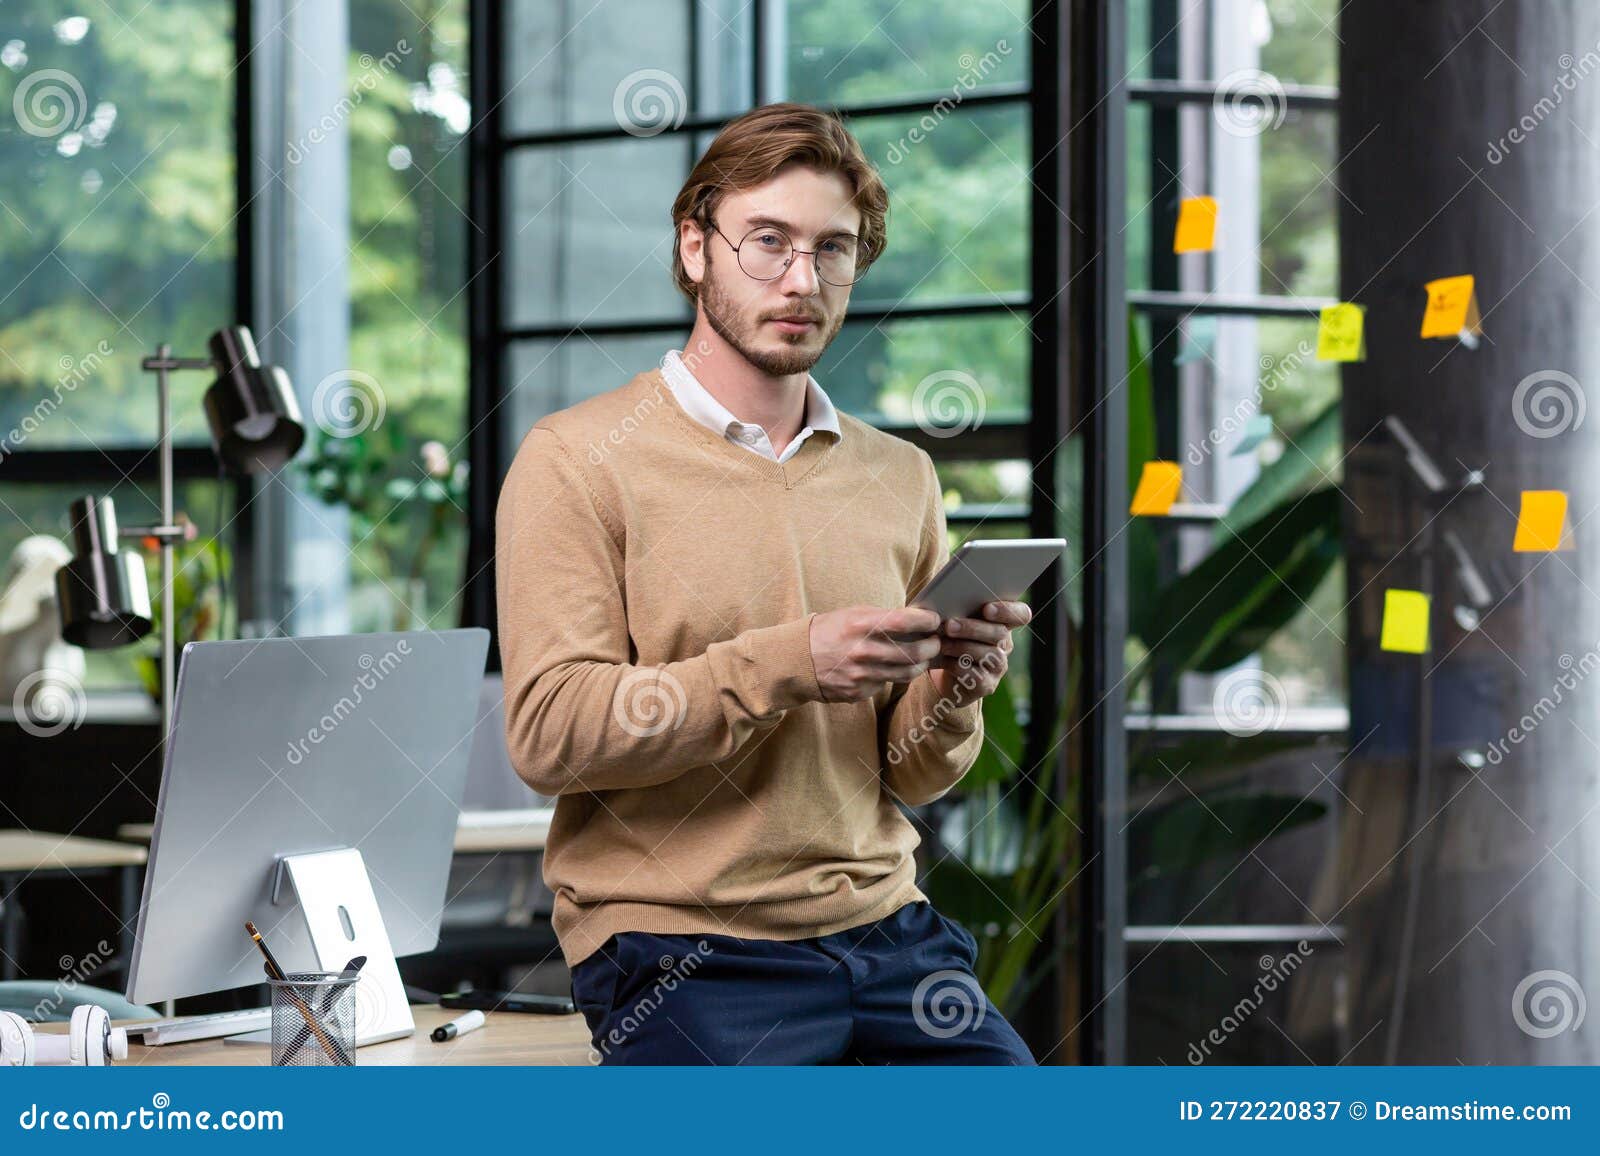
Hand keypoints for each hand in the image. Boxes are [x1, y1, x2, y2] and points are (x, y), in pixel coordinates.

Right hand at [808, 606, 942, 702]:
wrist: (798, 660)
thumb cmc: (829, 631)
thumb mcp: (853, 614)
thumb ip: (884, 617)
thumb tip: (917, 619)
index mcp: (861, 625)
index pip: (905, 621)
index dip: (926, 621)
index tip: (934, 620)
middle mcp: (863, 651)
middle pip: (913, 653)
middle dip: (931, 647)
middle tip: (934, 642)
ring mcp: (861, 675)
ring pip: (906, 673)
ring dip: (920, 664)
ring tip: (922, 657)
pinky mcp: (859, 692)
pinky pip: (886, 684)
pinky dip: (892, 676)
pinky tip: (889, 668)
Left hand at [928, 600, 1030, 707]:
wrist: (944, 674)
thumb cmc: (949, 638)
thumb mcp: (954, 619)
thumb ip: (959, 608)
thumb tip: (946, 598)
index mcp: (1002, 623)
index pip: (1021, 614)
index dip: (1008, 610)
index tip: (987, 608)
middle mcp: (1004, 645)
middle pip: (1000, 633)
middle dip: (973, 628)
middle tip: (949, 625)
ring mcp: (998, 666)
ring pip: (990, 654)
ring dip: (963, 647)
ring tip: (942, 643)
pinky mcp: (987, 685)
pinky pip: (978, 675)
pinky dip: (958, 666)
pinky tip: (944, 660)